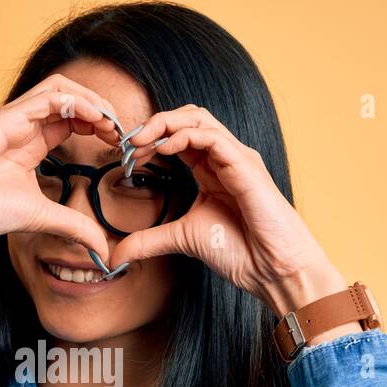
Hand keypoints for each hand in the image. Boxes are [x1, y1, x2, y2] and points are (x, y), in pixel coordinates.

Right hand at [0, 73, 124, 255]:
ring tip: (113, 124)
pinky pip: (48, 96)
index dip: (101, 129)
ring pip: (63, 90)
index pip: (74, 121)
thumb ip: (74, 227)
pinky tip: (95, 120)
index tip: (122, 149)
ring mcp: (15, 118)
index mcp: (31, 144)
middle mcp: (24, 126)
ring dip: (93, 101)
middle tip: (125, 135)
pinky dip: (76, 102)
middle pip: (73, 100)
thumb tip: (103, 249)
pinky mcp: (7, 117)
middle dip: (103, 112)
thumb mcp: (40, 218)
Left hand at [112, 105, 359, 333]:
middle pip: (187, 117)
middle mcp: (224, 157)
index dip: (149, 139)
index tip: (124, 156)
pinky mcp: (245, 166)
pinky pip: (213, 137)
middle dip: (154, 124)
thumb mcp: (180, 239)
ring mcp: (236, 158)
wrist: (271, 268)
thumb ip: (148, 241)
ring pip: (198, 119)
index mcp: (210, 169)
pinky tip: (163, 149)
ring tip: (139, 142)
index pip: (178, 136)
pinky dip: (185, 137)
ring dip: (164, 125)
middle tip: (127, 143)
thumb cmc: (239, 251)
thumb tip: (115, 254)